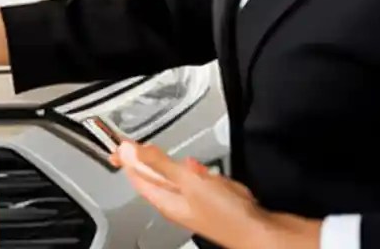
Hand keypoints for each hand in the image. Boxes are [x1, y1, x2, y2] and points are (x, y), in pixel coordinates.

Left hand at [113, 142, 320, 248]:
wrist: (262, 232)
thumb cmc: (226, 214)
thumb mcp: (188, 182)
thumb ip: (159, 164)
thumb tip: (130, 150)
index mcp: (166, 202)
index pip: (138, 178)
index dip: (127, 161)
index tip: (117, 147)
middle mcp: (179, 205)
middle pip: (157, 179)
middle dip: (149, 162)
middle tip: (137, 146)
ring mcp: (198, 204)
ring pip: (180, 180)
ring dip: (174, 166)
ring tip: (164, 154)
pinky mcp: (216, 202)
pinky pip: (202, 184)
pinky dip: (199, 174)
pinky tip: (203, 170)